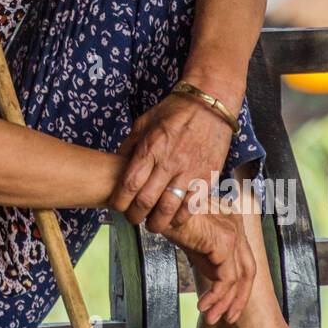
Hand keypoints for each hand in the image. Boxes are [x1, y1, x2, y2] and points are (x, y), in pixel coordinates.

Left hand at [106, 91, 254, 322]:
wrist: (211, 103)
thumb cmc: (175, 110)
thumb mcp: (145, 121)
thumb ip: (130, 144)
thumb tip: (117, 164)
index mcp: (151, 147)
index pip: (130, 183)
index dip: (120, 201)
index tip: (116, 206)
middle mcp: (169, 162)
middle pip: (146, 200)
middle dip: (135, 215)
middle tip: (132, 218)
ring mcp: (189, 171)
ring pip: (169, 208)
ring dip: (157, 223)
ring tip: (152, 224)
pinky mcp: (207, 176)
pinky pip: (192, 205)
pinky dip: (181, 218)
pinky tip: (174, 219)